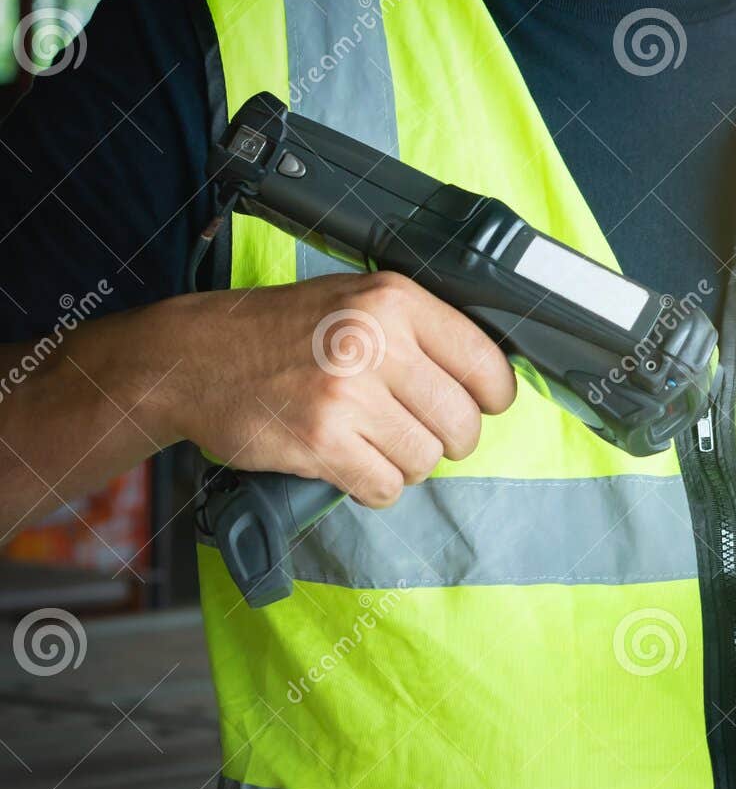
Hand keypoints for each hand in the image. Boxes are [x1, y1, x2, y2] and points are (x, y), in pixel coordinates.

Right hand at [151, 272, 516, 507]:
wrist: (191, 359)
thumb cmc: (281, 333)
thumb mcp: (357, 302)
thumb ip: (420, 332)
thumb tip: (488, 382)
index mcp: (395, 300)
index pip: (487, 365)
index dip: (491, 399)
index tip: (480, 407)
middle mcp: (377, 340)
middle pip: (463, 424)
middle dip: (446, 440)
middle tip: (412, 431)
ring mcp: (348, 393)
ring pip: (427, 460)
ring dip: (404, 464)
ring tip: (369, 442)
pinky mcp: (322, 440)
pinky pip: (386, 487)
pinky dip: (372, 486)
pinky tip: (347, 461)